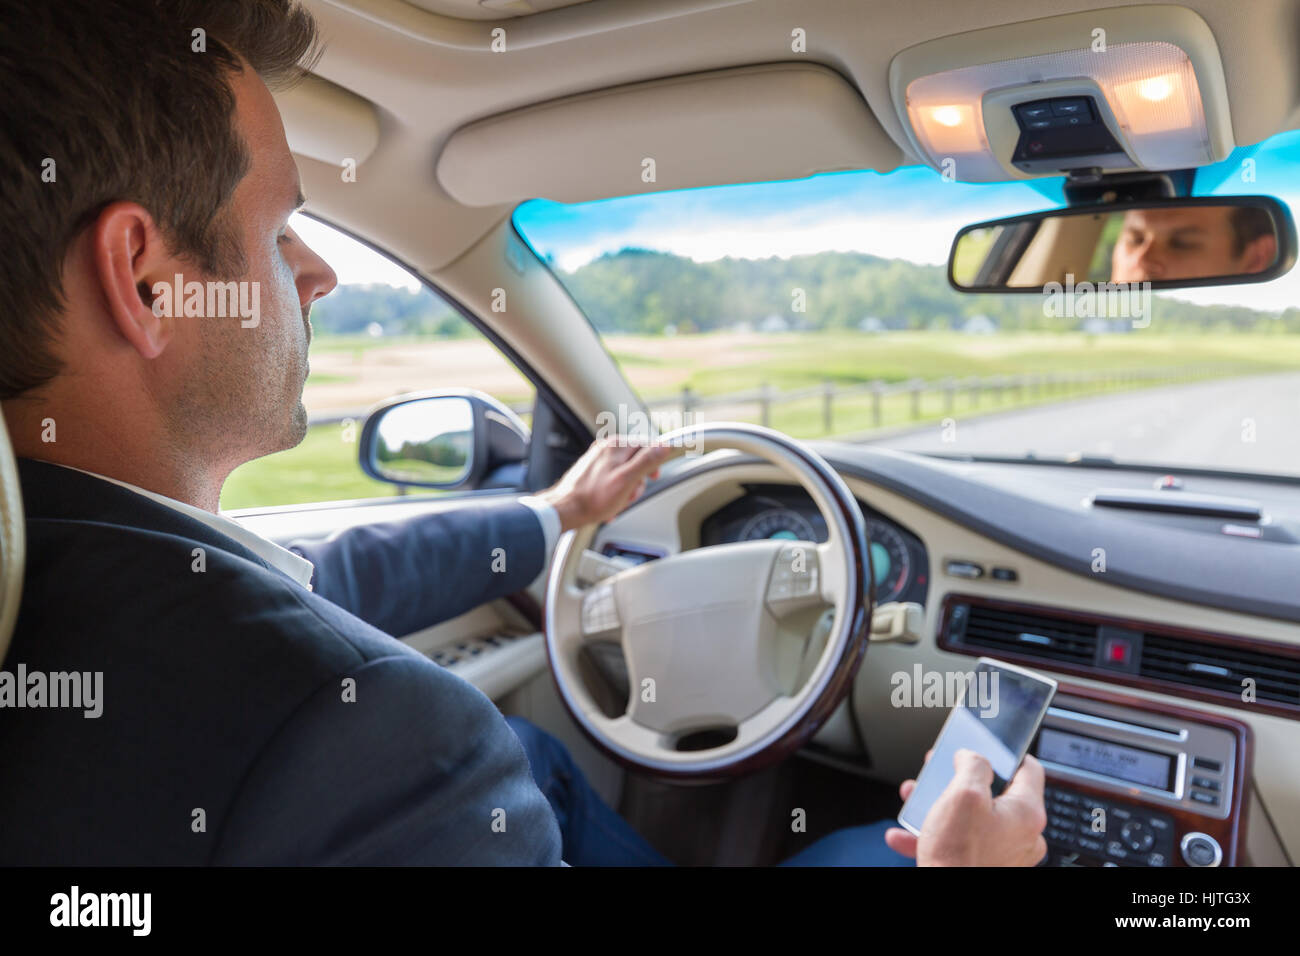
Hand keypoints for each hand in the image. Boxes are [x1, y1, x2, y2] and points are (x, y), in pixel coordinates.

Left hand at [534, 438, 674, 532]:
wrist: (565, 509)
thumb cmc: (594, 498)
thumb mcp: (627, 480)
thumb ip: (646, 461)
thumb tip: (664, 446)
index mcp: (616, 446)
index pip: (646, 446)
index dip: (653, 463)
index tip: (654, 476)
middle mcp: (606, 448)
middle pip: (635, 461)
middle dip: (637, 481)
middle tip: (630, 494)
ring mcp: (597, 459)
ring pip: (623, 472)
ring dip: (625, 490)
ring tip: (617, 502)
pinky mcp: (591, 471)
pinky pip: (611, 480)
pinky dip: (613, 492)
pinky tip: (608, 504)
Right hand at [884, 749, 1047, 865]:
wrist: (951, 902)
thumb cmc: (959, 856)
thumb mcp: (963, 794)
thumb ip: (973, 765)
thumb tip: (973, 756)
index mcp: (1026, 812)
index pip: (1028, 768)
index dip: (1005, 752)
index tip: (986, 747)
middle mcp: (1023, 834)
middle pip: (994, 793)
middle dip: (958, 781)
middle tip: (940, 773)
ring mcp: (1005, 854)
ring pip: (973, 818)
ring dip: (941, 807)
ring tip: (916, 804)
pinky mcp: (986, 867)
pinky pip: (961, 842)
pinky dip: (937, 834)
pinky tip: (909, 834)